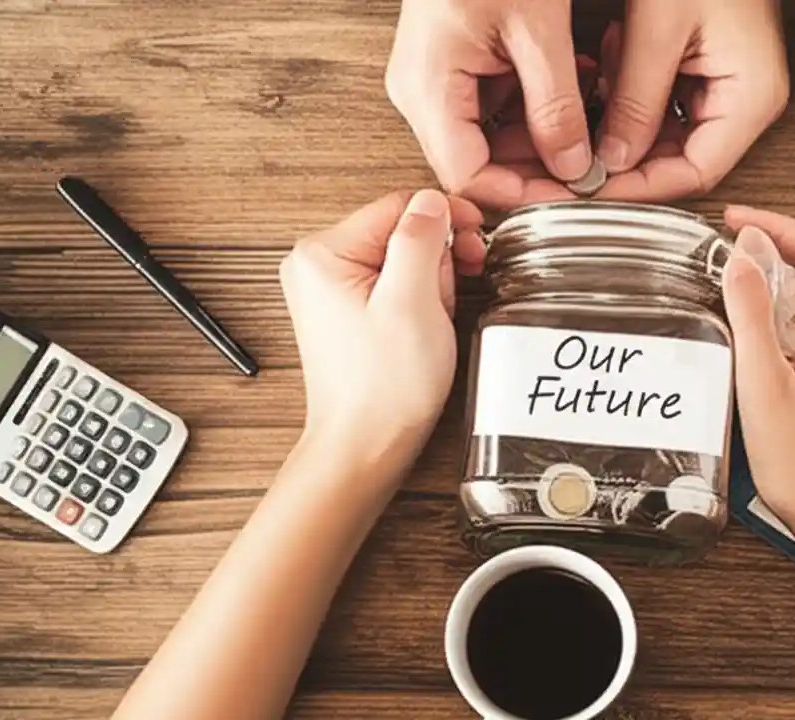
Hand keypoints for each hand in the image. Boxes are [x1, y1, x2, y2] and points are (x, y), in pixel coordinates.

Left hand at [279, 189, 485, 469]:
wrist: (366, 445)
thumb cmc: (383, 388)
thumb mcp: (412, 302)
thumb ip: (421, 240)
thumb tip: (431, 201)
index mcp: (323, 254)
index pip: (397, 206)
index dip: (444, 219)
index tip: (477, 235)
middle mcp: (318, 266)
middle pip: (400, 232)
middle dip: (435, 264)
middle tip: (442, 300)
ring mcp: (330, 290)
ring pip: (403, 260)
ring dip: (430, 285)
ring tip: (430, 322)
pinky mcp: (347, 310)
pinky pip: (396, 285)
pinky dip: (419, 302)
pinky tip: (424, 327)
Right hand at [386, 0, 593, 208]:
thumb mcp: (539, 26)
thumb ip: (557, 105)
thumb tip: (575, 168)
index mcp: (429, 83)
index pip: (467, 174)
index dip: (521, 194)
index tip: (573, 197)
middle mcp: (421, 88)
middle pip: (477, 161)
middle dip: (539, 170)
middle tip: (594, 171)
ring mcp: (434, 78)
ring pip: (490, 139)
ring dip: (542, 140)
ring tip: (592, 128)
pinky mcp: (453, 64)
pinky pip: (493, 108)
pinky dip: (535, 111)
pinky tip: (573, 95)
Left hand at [593, 0, 788, 201]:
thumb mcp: (659, 29)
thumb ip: (636, 102)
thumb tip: (612, 161)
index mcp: (751, 98)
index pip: (695, 174)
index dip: (640, 188)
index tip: (591, 188)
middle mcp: (747, 98)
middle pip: (680, 158)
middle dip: (623, 152)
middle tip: (574, 153)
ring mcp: (729, 83)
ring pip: (667, 131)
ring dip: (622, 115)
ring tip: (598, 80)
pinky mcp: (709, 66)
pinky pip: (665, 100)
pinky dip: (631, 88)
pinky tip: (614, 56)